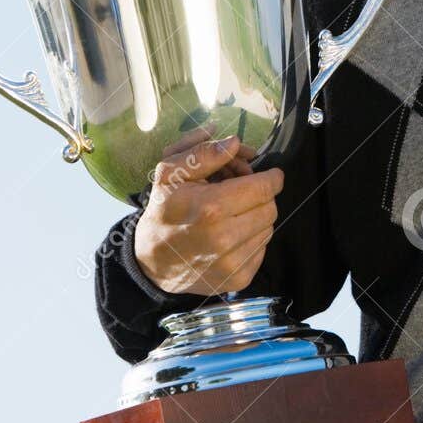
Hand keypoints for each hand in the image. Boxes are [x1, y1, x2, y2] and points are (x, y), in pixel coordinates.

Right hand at [134, 134, 283, 296]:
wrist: (152, 263)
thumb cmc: (163, 213)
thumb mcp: (170, 175)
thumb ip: (203, 153)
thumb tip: (235, 143)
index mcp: (210, 208)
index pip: (265, 187)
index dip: (270, 177)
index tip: (268, 174)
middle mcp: (225, 238)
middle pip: (270, 207)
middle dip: (260, 195)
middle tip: (240, 192)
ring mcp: (233, 263)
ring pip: (268, 228)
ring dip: (255, 217)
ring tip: (231, 213)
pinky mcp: (239, 279)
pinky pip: (262, 250)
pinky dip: (251, 239)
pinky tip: (229, 235)